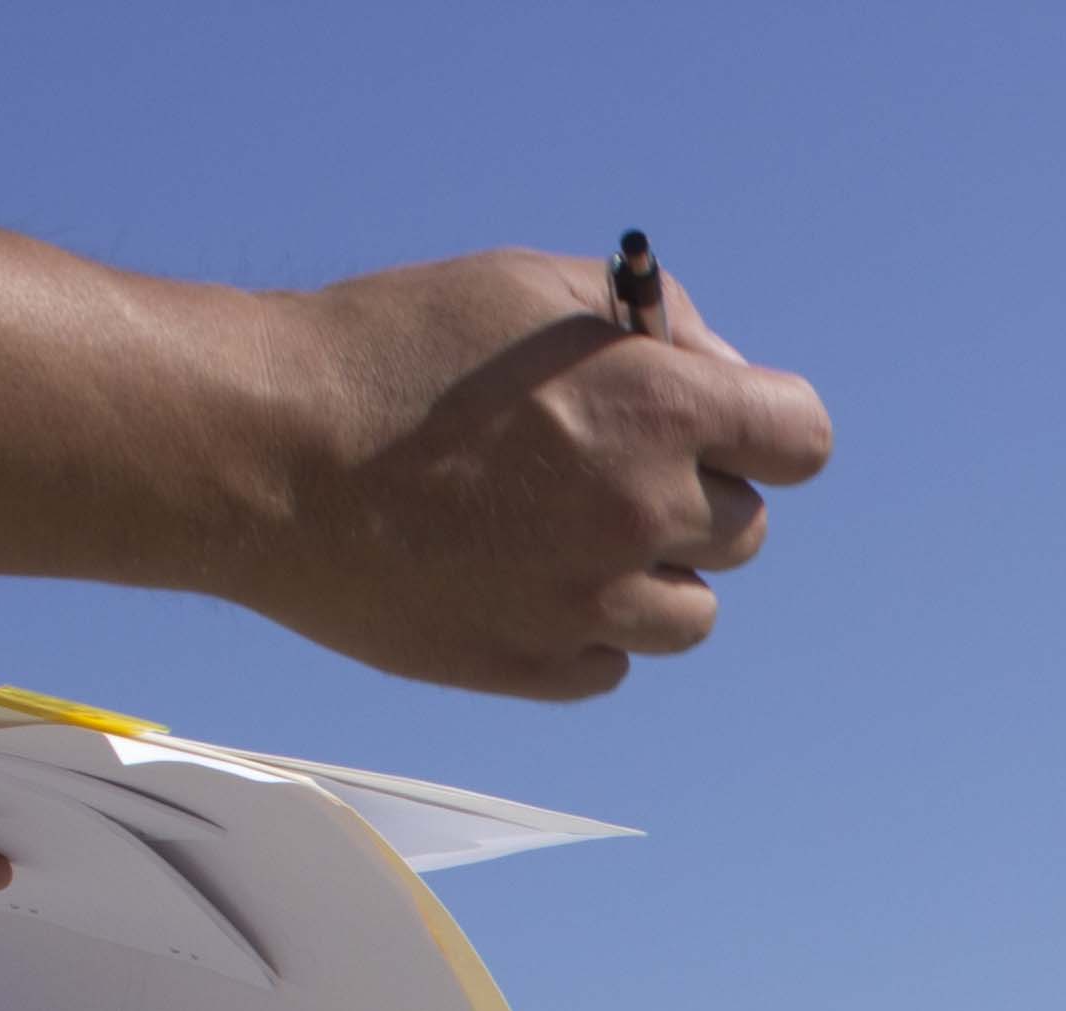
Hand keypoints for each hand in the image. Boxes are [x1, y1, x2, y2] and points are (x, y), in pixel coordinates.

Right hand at [236, 251, 834, 697]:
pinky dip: (586, 628)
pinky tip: (514, 574)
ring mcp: (593, 607)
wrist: (263, 451)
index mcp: (660, 413)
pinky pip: (612, 663)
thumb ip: (652, 322)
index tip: (722, 422)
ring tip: (558, 525)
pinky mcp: (537, 670)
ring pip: (691, 611)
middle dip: (692, 491)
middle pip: (744, 527)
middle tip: (599, 460)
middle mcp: (645, 517)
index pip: (802, 440)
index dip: (766, 425)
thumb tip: (718, 367)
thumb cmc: (391, 350)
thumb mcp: (531, 285)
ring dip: (651, 571)